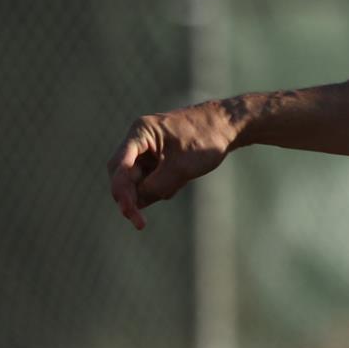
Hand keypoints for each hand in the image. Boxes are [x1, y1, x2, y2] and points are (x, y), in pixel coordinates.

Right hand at [106, 101, 239, 229]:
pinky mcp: (159, 159)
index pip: (120, 166)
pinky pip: (152, 180)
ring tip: (179, 183)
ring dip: (152, 192)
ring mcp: (149, 150)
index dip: (121, 192)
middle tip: (140, 222)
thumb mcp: (181, 168)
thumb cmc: (206, 139)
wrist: (228, 125)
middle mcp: (140, 140)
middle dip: (131, 197)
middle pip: (123, 175)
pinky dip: (163, 187)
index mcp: (141, 132)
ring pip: (138, 180)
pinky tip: (182, 181)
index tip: (129, 213)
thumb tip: (137, 203)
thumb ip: (156, 187)